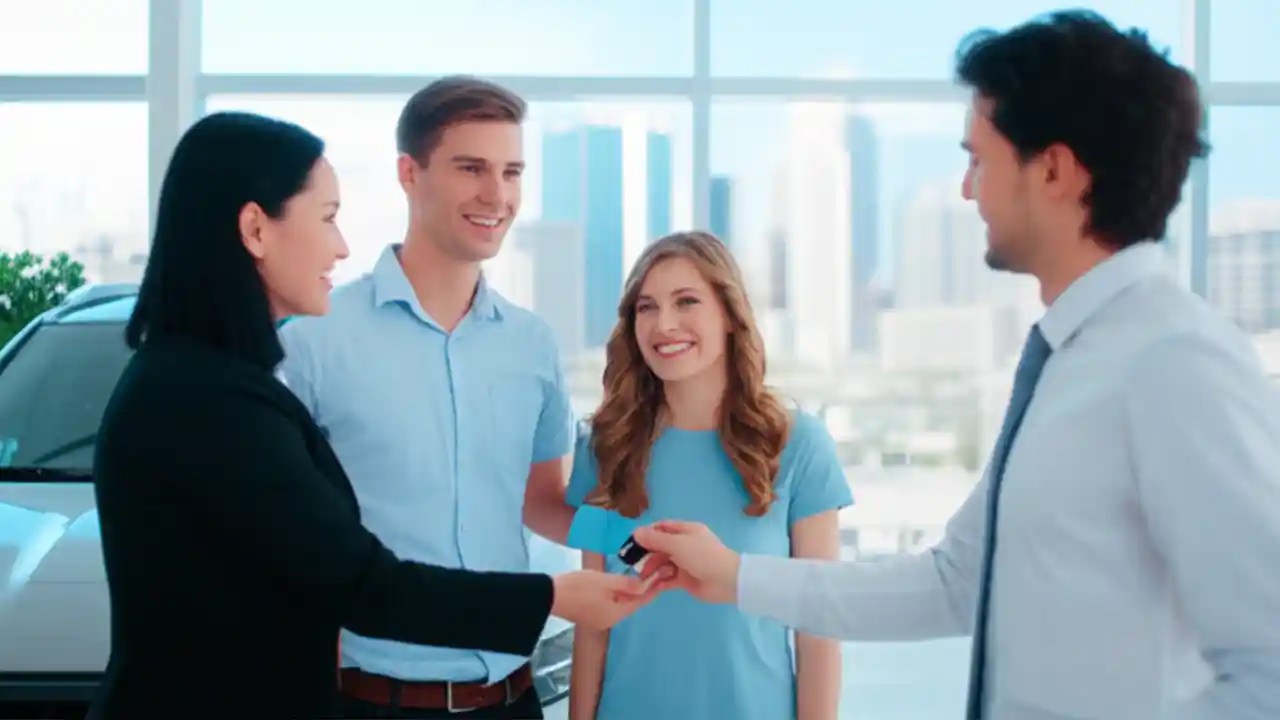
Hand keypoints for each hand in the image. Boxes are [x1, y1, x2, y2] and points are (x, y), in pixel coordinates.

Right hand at [548, 568, 668, 630]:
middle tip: (655, 573)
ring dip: (631, 592)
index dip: (652, 588)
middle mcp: (610, 620)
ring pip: (622, 604)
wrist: (548, 595)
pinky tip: (621, 584)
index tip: (663, 576)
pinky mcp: (591, 614)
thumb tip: (645, 585)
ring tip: (641, 576)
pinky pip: (611, 604)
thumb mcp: (604, 581)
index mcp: (616, 613)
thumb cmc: (577, 586)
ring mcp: (600, 619)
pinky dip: (619, 595)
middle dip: (643, 590)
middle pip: (632, 604)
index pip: (640, 601)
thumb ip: (626, 584)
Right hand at [633, 520, 739, 603]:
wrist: (726, 581)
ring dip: (651, 569)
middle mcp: (684, 545)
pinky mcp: (684, 579)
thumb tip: (636, 532)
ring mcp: (684, 562)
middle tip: (633, 563)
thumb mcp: (677, 544)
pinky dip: (658, 581)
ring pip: (662, 563)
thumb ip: (655, 539)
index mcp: (686, 530)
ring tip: (642, 577)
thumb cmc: (702, 556)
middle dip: (647, 554)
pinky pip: (667, 578)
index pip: (662, 528)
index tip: (632, 542)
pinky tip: (648, 586)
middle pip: (660, 547)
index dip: (647, 533)